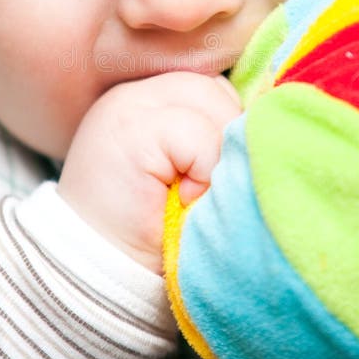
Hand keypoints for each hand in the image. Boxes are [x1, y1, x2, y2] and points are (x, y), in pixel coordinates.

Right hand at [58, 72, 240, 273]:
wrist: (98, 271)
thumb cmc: (150, 230)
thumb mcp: (184, 171)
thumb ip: (207, 137)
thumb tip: (260, 124)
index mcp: (146, 101)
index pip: (208, 87)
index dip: (227, 121)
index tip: (223, 164)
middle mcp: (135, 96)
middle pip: (212, 87)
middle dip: (230, 131)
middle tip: (216, 182)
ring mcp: (129, 107)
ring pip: (209, 99)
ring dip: (218, 149)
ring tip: (200, 190)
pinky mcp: (131, 130)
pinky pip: (198, 134)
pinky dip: (205, 168)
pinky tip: (187, 198)